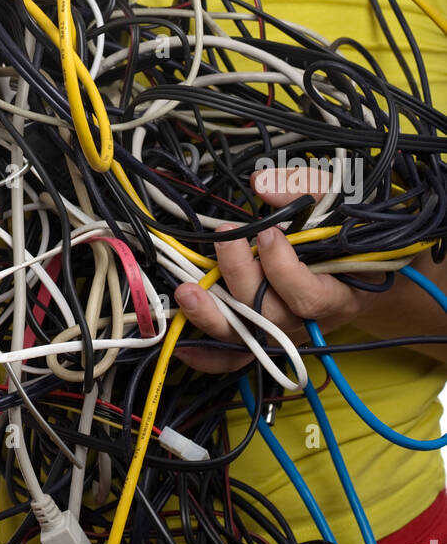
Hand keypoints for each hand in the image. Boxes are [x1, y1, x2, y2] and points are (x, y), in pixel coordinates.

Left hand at [172, 166, 383, 373]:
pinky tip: (182, 346)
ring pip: (246, 337)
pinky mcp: (261, 339)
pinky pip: (234, 357)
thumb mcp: (340, 205)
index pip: (309, 296)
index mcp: (338, 296)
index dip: (283, 268)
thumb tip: (263, 186)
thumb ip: (306, 190)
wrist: (361, 277)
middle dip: (240, 273)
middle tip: (226, 236)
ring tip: (187, 291)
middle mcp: (307, 323)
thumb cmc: (348, 237)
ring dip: (212, 316)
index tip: (267, 232)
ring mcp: (281, 334)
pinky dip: (208, 356)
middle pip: (269, 314)